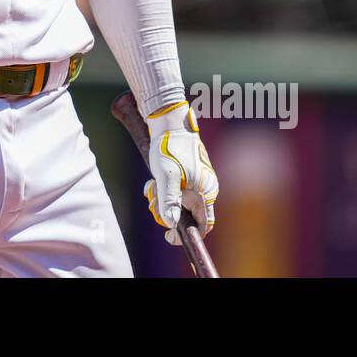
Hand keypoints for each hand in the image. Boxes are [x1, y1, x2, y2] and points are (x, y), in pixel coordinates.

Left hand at [142, 101, 217, 245]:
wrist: (169, 121)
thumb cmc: (169, 147)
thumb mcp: (165, 177)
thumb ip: (169, 201)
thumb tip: (171, 224)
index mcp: (206, 192)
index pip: (203, 225)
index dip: (188, 233)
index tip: (169, 235)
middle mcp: (205, 187)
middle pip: (188, 213)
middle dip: (168, 211)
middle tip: (152, 201)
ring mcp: (198, 179)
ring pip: (179, 200)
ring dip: (162, 198)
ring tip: (150, 187)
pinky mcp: (188, 172)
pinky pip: (176, 189)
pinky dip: (163, 188)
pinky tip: (151, 181)